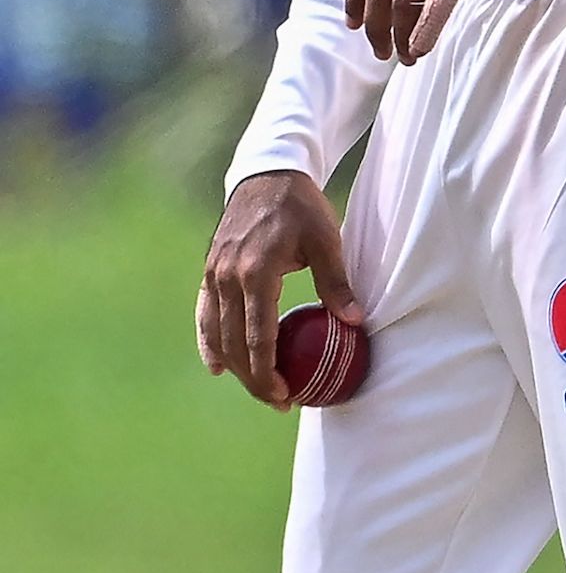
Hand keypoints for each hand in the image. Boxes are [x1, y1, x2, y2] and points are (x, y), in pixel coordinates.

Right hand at [196, 171, 362, 407]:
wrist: (268, 172)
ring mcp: (214, 273)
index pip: (258, 338)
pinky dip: (208, 343)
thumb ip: (336, 281)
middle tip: (279, 400)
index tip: (286, 396)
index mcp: (257, 271)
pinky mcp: (209, 269)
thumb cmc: (301, 206)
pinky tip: (217, 366)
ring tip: (258, 387)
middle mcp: (228, 276)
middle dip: (254, 378)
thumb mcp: (326, 238)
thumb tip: (353, 321)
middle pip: (234, 344)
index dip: (269, 373)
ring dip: (235, 366)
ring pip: (217, 334)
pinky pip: (204, 314)